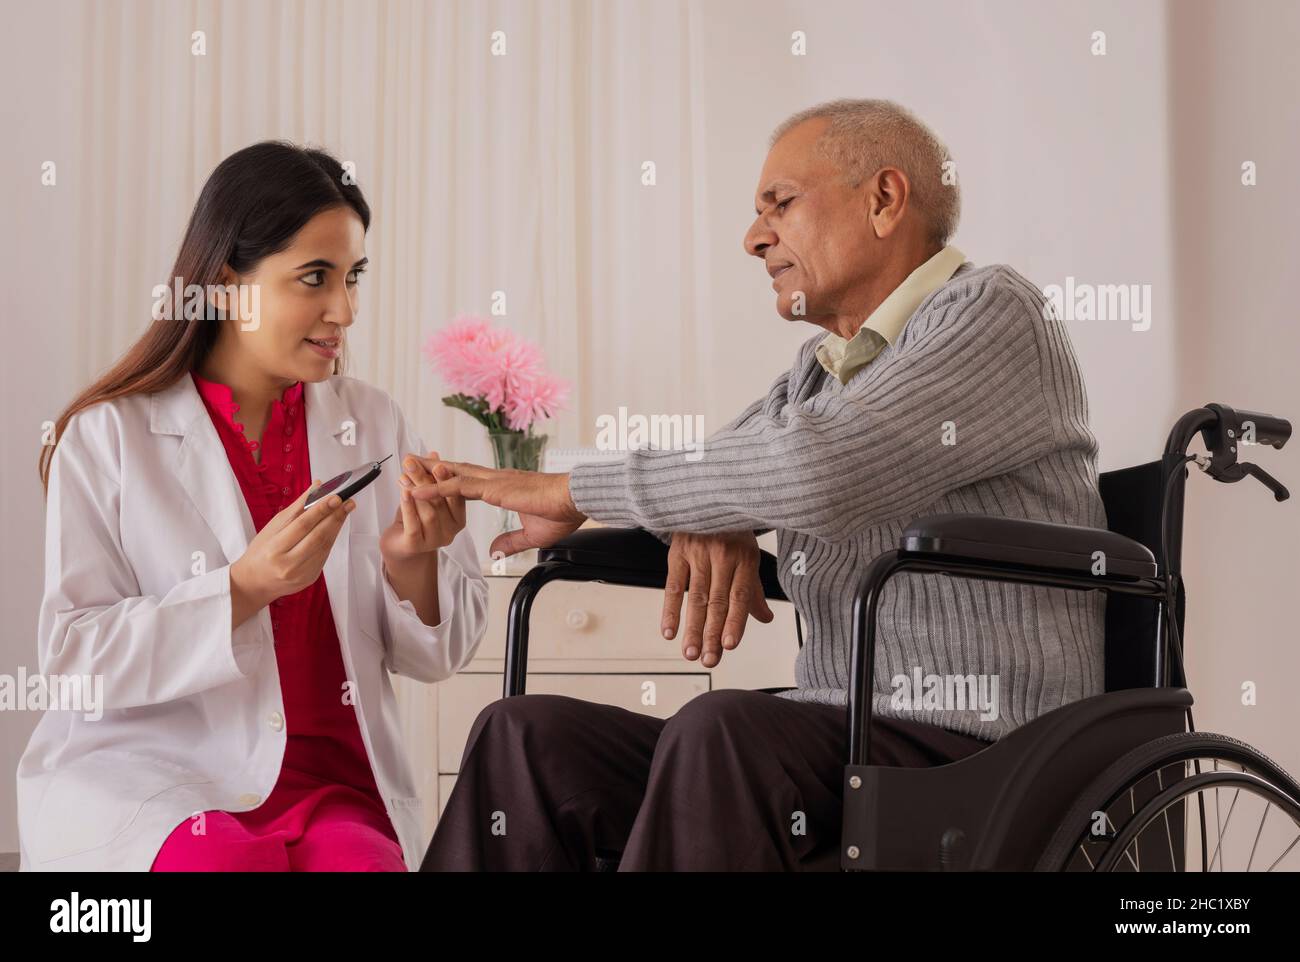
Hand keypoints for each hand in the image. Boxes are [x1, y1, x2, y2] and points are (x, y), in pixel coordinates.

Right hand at [231, 481, 354, 613]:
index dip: (321, 510)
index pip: (302, 525)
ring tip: (345, 510)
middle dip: (335, 516)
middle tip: (346, 501)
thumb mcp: (272, 527)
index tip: (335, 497)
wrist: (255, 582)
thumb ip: (297, 508)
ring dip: (337, 526)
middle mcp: (288, 564)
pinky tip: (336, 526)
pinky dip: (332, 538)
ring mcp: (301, 574)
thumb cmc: (261, 551)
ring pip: (325, 545)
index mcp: (274, 549)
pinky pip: (325, 555)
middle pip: (318, 536)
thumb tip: (317, 487)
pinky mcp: (310, 578)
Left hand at [380, 450, 466, 565]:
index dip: (447, 480)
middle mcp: (450, 531)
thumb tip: (433, 454)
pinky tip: (403, 493)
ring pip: (429, 513)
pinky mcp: (417, 546)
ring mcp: (435, 540)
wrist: (399, 545)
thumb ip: (429, 478)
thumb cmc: (415, 519)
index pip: (456, 497)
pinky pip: (414, 525)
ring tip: (404, 475)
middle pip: (440, 502)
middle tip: (412, 462)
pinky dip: (409, 507)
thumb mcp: (424, 495)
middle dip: (425, 479)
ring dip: (416, 491)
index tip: (438, 464)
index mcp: (458, 519)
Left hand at [408, 458, 584, 557]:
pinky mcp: (493, 488)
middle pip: (455, 471)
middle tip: (411, 463)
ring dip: (426, 474)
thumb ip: (511, 540)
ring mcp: (492, 481)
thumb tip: (495, 549)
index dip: (449, 480)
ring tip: (404, 470)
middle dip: (432, 468)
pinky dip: (435, 488)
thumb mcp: (531, 534)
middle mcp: (495, 479)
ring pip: (450, 475)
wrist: (573, 500)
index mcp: (504, 487)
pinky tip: (417, 490)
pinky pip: (457, 487)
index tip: (434, 478)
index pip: (469, 482)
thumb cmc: (561, 513)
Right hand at [662, 531, 773, 667]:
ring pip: (694, 597)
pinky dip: (669, 610)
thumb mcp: (749, 556)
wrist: (709, 498)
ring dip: (691, 628)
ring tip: (690, 653)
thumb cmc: (732, 531)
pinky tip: (669, 631)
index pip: (739, 596)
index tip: (729, 645)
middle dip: (711, 633)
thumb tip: (765, 619)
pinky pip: (672, 585)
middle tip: (708, 660)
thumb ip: (753, 590)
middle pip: (716, 601)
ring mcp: (698, 554)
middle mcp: (722, 556)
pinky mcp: (677, 552)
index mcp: (744, 558)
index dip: (735, 621)